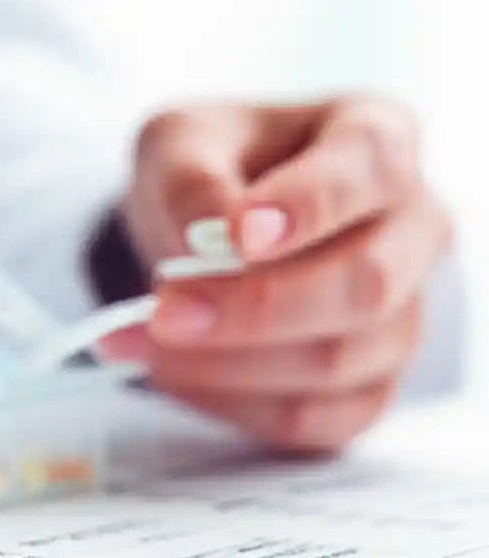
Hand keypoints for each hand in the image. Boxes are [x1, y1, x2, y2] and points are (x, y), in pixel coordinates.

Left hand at [113, 96, 451, 449]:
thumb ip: (191, 178)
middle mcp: (412, 227)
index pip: (371, 165)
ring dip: (228, 363)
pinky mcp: (368, 384)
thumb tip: (209, 235)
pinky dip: (233, 405)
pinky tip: (175, 374)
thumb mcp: (178, 142)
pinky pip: (316, 418)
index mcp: (377, 139)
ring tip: (144, 341)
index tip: (236, 234)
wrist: (200, 230)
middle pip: (366, 283)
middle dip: (255, 307)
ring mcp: (401, 312)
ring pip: (339, 360)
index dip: (309, 204)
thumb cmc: (207, 169)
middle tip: (166, 312)